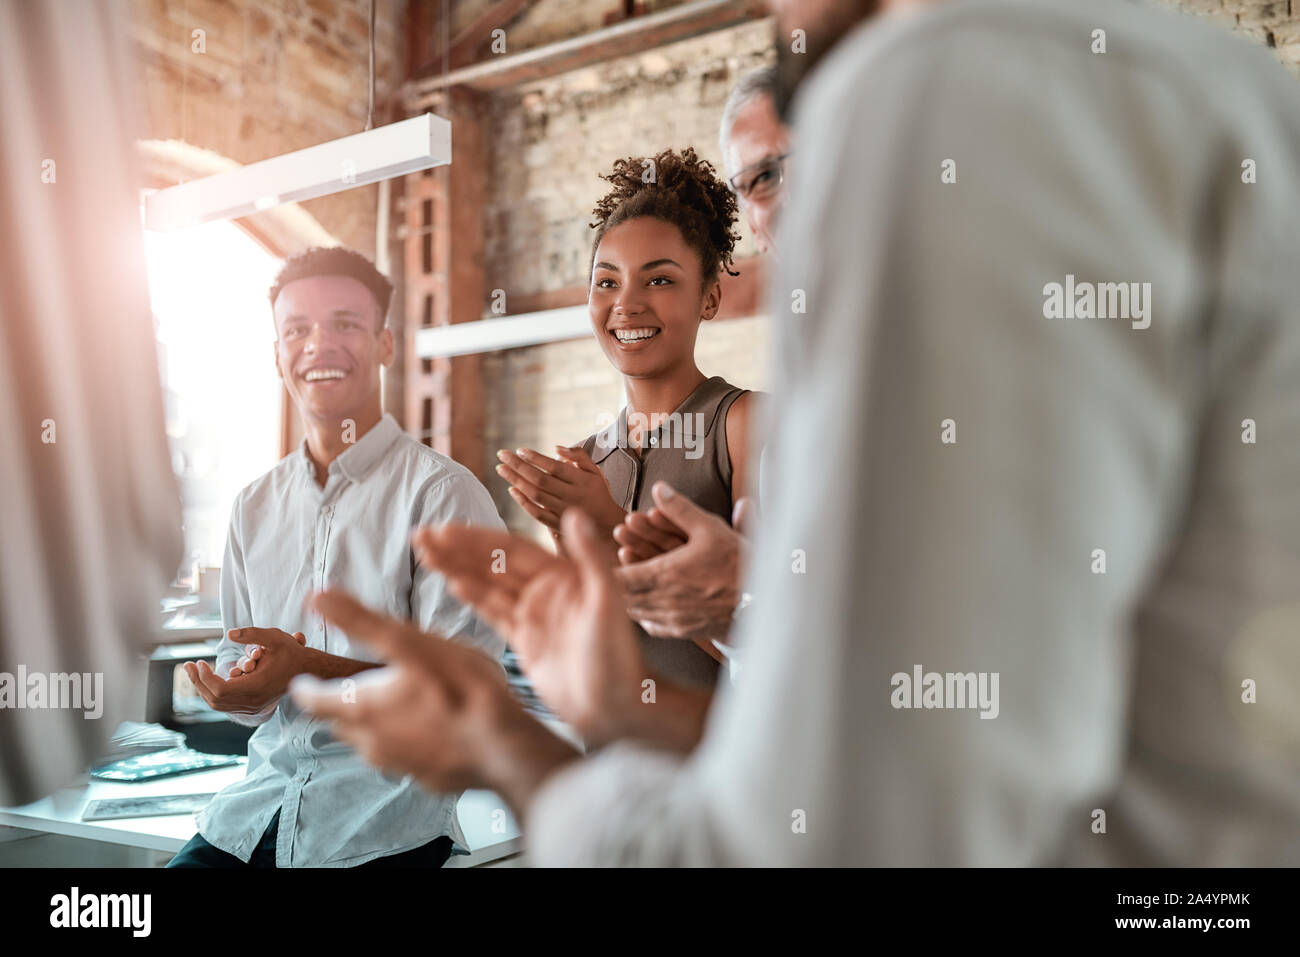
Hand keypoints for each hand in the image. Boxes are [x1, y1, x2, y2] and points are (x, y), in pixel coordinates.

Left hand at [184, 627, 309, 714]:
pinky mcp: (252, 706)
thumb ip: (251, 634)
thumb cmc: (291, 653)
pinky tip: (209, 678)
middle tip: (189, 666)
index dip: (204, 677)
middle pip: (214, 699)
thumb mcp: (274, 637)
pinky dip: (213, 693)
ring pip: (218, 704)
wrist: (308, 670)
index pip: (219, 689)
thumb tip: (229, 633)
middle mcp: (252, 702)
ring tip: (195, 672)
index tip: (198, 662)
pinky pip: (225, 704)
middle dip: (198, 682)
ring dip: (204, 688)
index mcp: (255, 687)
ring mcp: (252, 707)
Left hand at [290, 590, 578, 807]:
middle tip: (351, 687)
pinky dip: (406, 741)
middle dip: (340, 705)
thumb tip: (316, 597)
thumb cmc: (460, 689)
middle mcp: (370, 742)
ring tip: (391, 705)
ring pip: (371, 743)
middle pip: (340, 723)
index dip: (305, 689)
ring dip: (373, 724)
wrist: (504, 746)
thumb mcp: (409, 642)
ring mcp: (398, 764)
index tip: (302, 684)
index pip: (313, 701)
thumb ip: (361, 621)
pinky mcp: (425, 777)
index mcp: (360, 707)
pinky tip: (428, 728)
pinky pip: (404, 757)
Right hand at [412, 511, 648, 745]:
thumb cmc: (619, 656)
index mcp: (564, 575)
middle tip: (422, 535)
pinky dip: (473, 598)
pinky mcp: (526, 641)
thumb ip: (590, 557)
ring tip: (425, 553)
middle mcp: (546, 590)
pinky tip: (452, 584)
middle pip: (493, 564)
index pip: (510, 550)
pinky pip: (494, 614)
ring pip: (487, 586)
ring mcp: (534, 615)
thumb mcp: (607, 602)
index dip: (476, 539)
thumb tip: (575, 514)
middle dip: (458, 549)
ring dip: (457, 569)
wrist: (616, 708)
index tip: (445, 529)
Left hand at [495, 445, 625, 540]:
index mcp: (582, 481)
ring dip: (516, 481)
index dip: (536, 458)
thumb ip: (579, 456)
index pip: (555, 467)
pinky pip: (537, 514)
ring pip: (536, 496)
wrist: (607, 524)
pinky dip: (523, 502)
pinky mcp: (558, 525)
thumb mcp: (595, 471)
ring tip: (501, 469)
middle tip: (502, 455)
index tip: (520, 450)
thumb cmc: (598, 493)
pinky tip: (512, 489)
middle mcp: (573, 496)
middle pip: (540, 480)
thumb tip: (557, 448)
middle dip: (518, 466)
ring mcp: (564, 512)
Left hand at [615, 482, 750, 642]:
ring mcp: (673, 620)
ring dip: (626, 601)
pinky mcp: (685, 632)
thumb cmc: (739, 563)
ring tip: (617, 591)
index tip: (597, 564)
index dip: (605, 571)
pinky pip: (654, 627)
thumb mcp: (710, 528)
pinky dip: (644, 617)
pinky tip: (645, 610)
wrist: (765, 601)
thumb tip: (659, 487)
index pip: (619, 577)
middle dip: (613, 586)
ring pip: (635, 614)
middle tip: (601, 577)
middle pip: (622, 598)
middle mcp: (664, 601)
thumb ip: (680, 508)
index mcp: (664, 574)